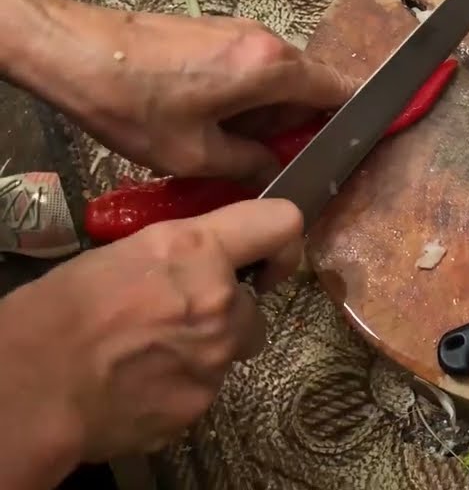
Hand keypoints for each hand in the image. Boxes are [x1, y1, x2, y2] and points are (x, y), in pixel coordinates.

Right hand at [0, 200, 300, 484]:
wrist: (28, 390)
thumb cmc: (54, 314)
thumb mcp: (121, 255)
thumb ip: (178, 256)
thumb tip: (200, 262)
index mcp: (198, 252)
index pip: (280, 224)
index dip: (281, 241)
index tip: (265, 261)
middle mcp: (221, 301)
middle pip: (253, 306)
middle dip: (225, 313)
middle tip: (173, 318)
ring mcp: (215, 357)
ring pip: (230, 350)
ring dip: (204, 350)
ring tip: (146, 353)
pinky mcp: (201, 403)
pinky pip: (203, 388)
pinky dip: (179, 386)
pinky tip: (136, 383)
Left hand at [2, 0, 357, 184]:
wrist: (71, 50)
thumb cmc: (133, 104)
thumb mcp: (195, 155)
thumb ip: (249, 166)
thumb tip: (274, 172)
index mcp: (273, 69)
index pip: (339, 90)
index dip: (355, 118)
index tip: (358, 146)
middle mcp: (266, 42)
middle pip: (308, 87)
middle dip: (297, 127)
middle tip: (274, 165)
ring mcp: (239, 32)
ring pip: (276, 80)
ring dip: (267, 115)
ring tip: (230, 149)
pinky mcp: (214, 32)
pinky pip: (250, 69)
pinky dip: (245, 98)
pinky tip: (210, 124)